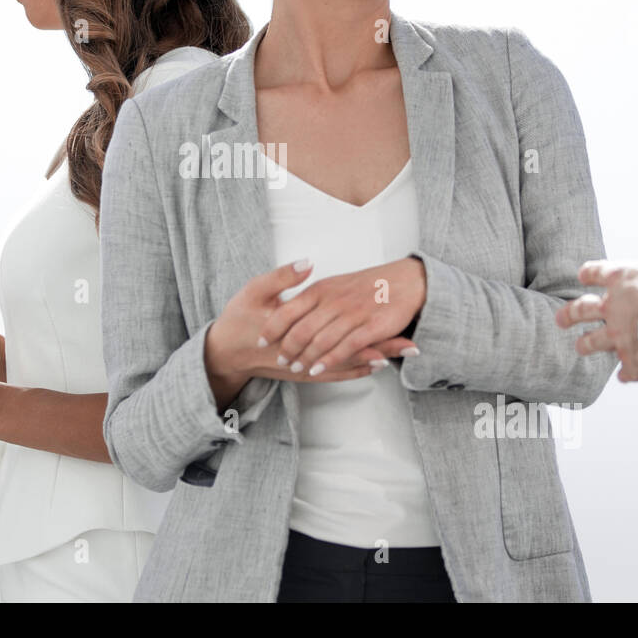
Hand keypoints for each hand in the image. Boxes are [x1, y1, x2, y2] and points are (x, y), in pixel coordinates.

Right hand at [205, 259, 415, 388]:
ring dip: (374, 360)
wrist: (226, 352)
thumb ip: (281, 277)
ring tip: (402, 354)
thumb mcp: (254, 291)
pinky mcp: (303, 372)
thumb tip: (308, 263)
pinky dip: (357, 370)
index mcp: (294, 329)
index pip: (337, 329)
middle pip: (350, 350)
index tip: (391, 316)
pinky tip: (376, 365)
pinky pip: (335, 374)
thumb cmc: (239, 319)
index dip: (366, 325)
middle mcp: (304, 352)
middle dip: (381, 346)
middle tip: (411, 343)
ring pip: (346, 365)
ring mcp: (304, 366)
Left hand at [259, 258, 425, 376]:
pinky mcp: (371, 327)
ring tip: (296, 367)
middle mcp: (334, 301)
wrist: (407, 280)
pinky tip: (318, 370)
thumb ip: (312, 297)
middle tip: (280, 360)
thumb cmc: (368, 285)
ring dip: (305, 358)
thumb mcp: (334, 283)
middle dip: (287, 348)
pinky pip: (344, 348)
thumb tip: (286, 309)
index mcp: (321, 289)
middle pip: (300, 329)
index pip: (287, 310)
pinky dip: (328, 361)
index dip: (272, 328)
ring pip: (320, 341)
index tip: (262, 340)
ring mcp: (352, 314)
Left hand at [555, 223, 637, 381]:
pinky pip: (625, 370)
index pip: (597, 271)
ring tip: (580, 347)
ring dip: (587, 345)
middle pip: (582, 309)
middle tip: (561, 319)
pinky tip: (625, 376)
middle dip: (570, 314)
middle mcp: (614, 307)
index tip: (584, 274)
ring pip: (592, 342)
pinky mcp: (630, 359)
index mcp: (624, 280)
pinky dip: (627, 373)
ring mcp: (618, 335)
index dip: (591, 272)